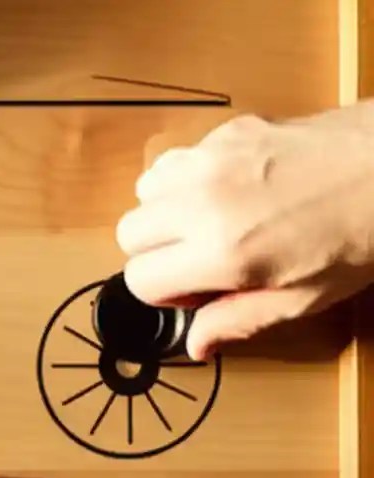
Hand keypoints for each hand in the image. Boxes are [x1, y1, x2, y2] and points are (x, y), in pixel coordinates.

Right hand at [117, 104, 373, 359]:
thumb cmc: (364, 234)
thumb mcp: (307, 296)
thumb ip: (240, 318)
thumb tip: (196, 343)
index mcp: (223, 253)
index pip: (139, 279)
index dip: (165, 294)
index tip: (197, 291)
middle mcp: (203, 203)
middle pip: (128, 234)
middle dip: (156, 252)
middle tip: (199, 258)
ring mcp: (210, 161)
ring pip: (143, 193)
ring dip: (165, 212)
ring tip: (210, 219)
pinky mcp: (225, 132)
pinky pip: (175, 160)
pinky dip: (186, 179)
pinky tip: (228, 188)